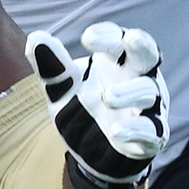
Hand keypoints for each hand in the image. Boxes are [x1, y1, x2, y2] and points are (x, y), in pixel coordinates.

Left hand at [29, 22, 168, 184]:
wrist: (89, 153)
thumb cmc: (81, 109)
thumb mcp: (61, 89)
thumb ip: (52, 66)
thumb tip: (36, 37)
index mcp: (116, 61)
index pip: (117, 39)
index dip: (107, 35)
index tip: (87, 38)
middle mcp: (137, 78)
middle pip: (148, 54)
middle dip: (141, 45)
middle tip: (130, 38)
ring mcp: (146, 106)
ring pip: (148, 91)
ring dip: (130, 92)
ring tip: (106, 97)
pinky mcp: (151, 136)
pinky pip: (152, 130)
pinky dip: (136, 130)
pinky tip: (116, 132)